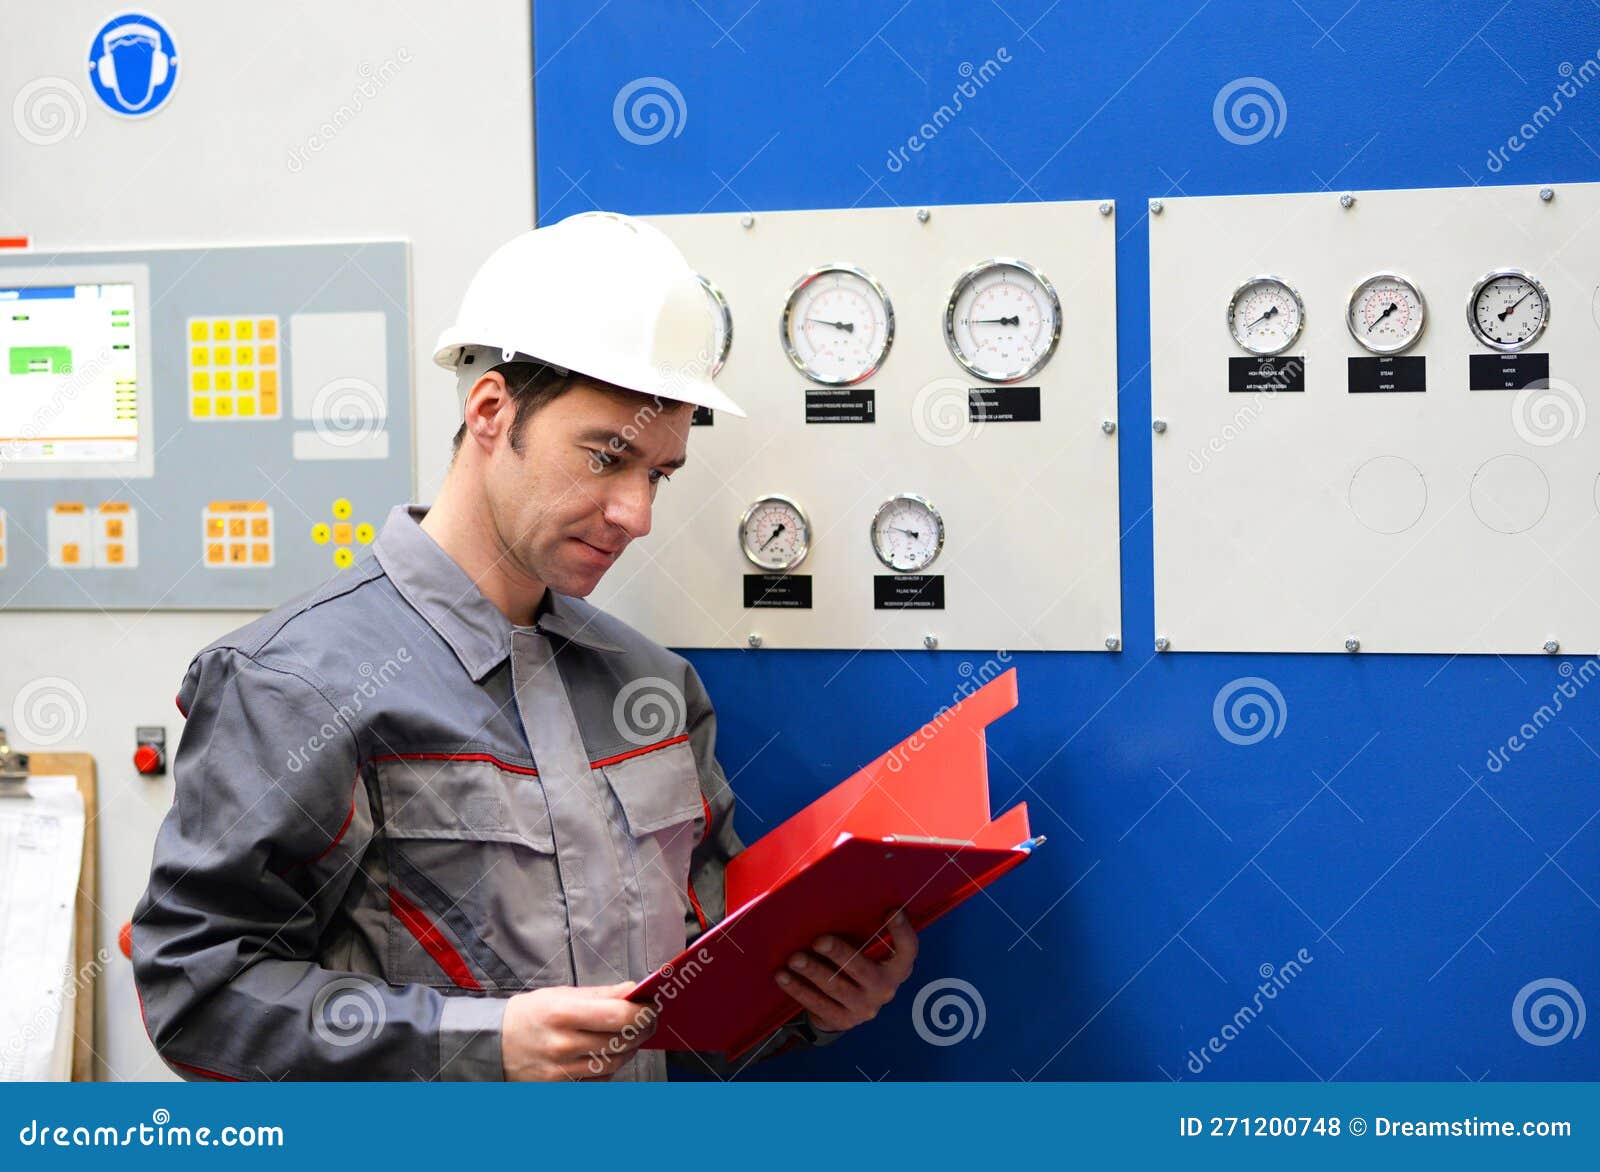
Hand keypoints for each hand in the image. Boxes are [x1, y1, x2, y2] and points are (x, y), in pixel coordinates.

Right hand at [501, 981, 655, 1079]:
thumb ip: (600, 994)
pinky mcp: (561, 1087)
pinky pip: (600, 1079)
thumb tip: (633, 990)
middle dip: (643, 1029)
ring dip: (631, 1048)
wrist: (493, 1044)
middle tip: (649, 1020)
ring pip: (615, 1062)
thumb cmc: (529, 1015)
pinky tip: (609, 1052)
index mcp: (563, 1013)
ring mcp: (562, 1070)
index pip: (618, 1015)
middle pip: (621, 1041)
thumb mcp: (560, 994)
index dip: (643, 1012)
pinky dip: (612, 1065)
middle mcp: (563, 1044)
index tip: (652, 1006)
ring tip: (631, 1035)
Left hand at [772, 910, 919, 1033]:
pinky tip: (784, 976)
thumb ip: (862, 933)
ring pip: (835, 988)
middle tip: (819, 941)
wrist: (848, 1008)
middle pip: (863, 970)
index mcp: (897, 968)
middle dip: (840, 954)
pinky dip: (799, 989)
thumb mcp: (867, 952)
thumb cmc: (856, 966)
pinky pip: (818, 1004)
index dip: (902, 931)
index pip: (907, 949)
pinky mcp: (843, 1020)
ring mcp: (864, 1008)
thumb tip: (832, 902)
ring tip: (795, 958)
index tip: (891, 910)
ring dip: (813, 972)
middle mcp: (885, 989)